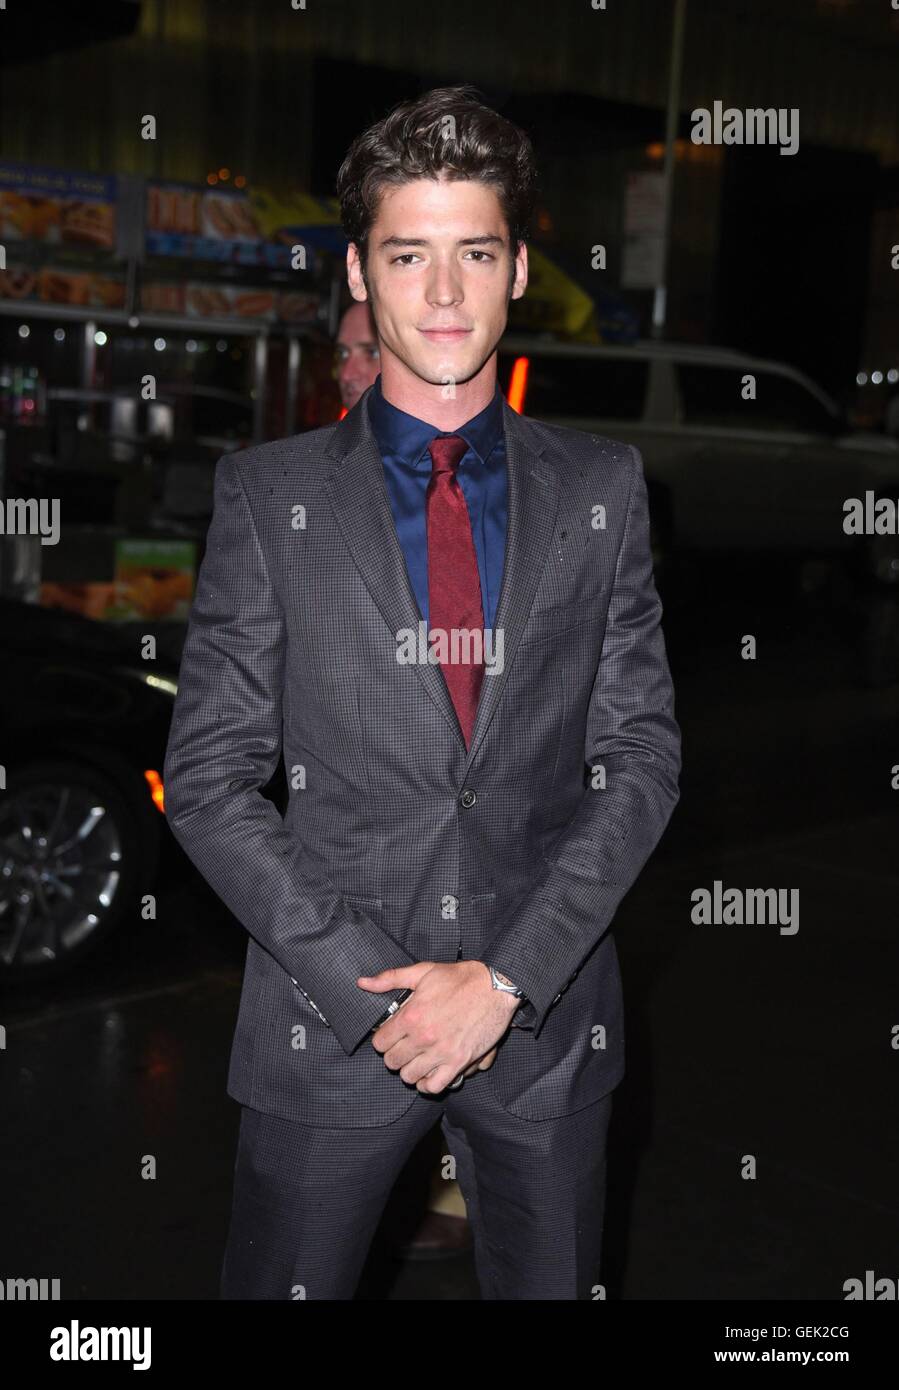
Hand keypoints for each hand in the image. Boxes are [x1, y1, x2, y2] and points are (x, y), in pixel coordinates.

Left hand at [357, 960, 516, 1093]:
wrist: (495, 986)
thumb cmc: (460, 978)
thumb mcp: (423, 971)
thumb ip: (390, 979)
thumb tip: (363, 983)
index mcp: (411, 1015)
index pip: (380, 1043)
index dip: (383, 1039)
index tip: (391, 1036)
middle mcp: (423, 1037)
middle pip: (392, 1062)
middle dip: (395, 1054)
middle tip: (403, 1047)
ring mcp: (442, 1052)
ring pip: (409, 1076)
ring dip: (410, 1069)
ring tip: (416, 1059)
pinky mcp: (459, 1062)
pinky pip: (434, 1086)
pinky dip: (428, 1084)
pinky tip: (429, 1073)